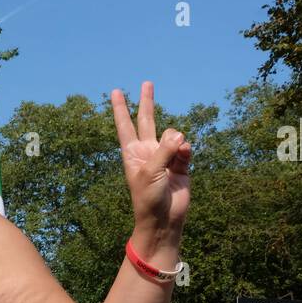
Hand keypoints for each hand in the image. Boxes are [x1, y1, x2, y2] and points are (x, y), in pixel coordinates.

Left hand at [110, 81, 190, 238]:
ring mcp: (165, 156)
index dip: (120, 108)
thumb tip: (181, 134)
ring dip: (176, 140)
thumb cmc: (148, 198)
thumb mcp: (151, 172)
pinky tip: (184, 157)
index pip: (125, 125)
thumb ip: (165, 150)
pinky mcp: (181, 164)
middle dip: (147, 102)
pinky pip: (185, 147)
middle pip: (146, 120)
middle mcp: (147, 151)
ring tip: (175, 155)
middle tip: (147, 83)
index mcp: (132, 153)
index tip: (116, 91)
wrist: (164, 219)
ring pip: (172, 134)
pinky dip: (185, 150)